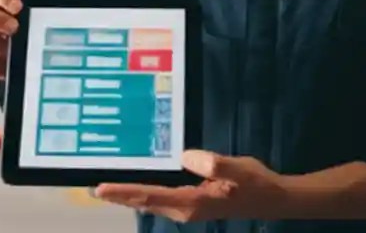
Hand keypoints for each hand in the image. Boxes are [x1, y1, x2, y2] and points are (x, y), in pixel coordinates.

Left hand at [94, 151, 288, 222]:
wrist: (272, 199)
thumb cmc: (254, 183)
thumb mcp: (238, 170)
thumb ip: (214, 165)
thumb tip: (187, 157)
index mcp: (192, 202)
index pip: (150, 196)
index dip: (124, 192)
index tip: (101, 188)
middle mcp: (184, 209)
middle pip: (144, 202)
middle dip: (119, 196)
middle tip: (93, 188)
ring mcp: (187, 209)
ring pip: (150, 203)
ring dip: (128, 196)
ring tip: (106, 189)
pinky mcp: (190, 203)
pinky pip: (159, 199)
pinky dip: (143, 194)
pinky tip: (134, 188)